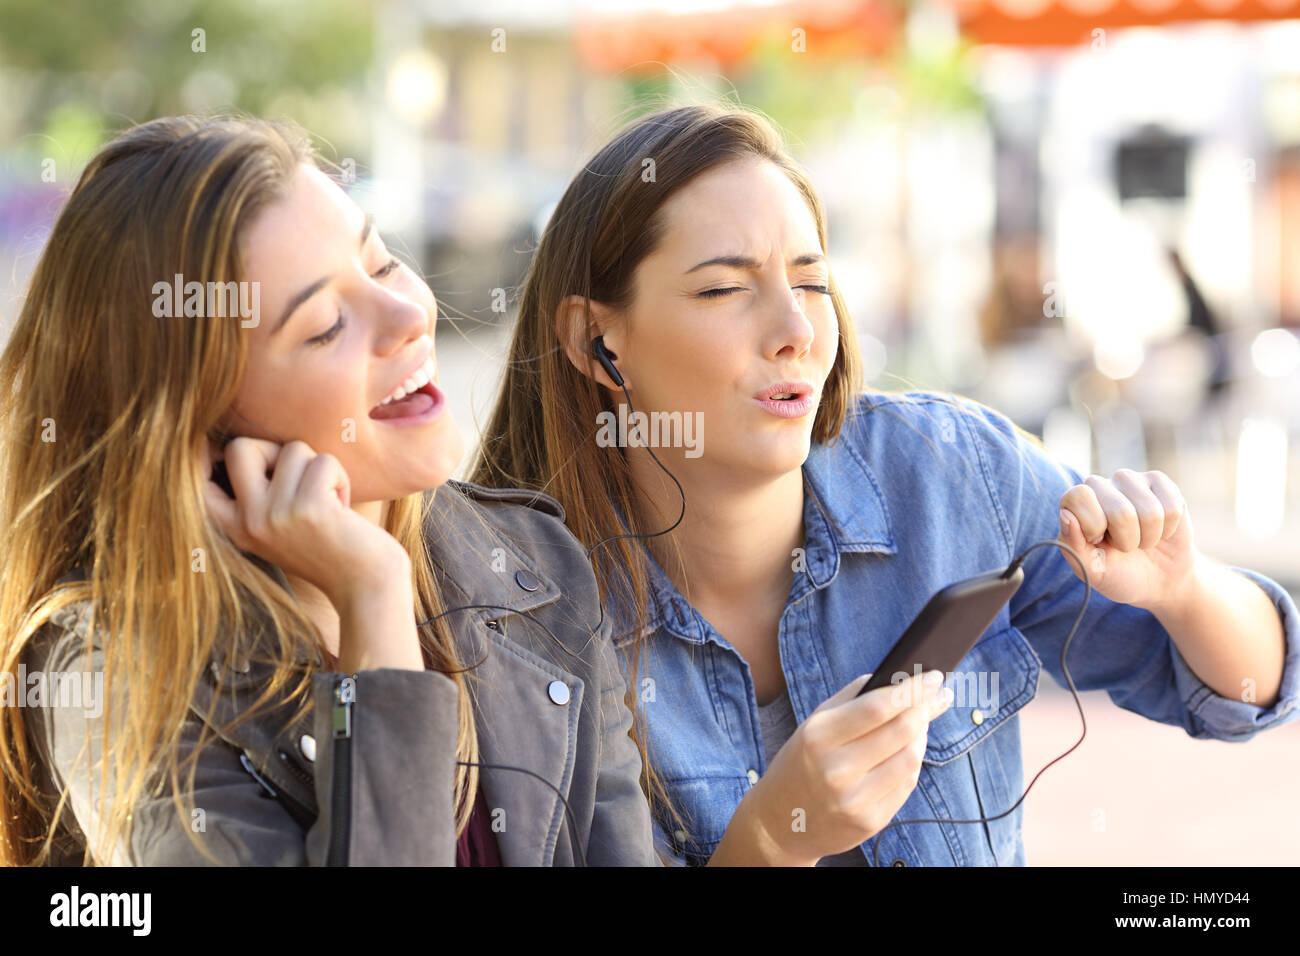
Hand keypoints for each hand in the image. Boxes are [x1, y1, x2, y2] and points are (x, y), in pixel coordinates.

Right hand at [200, 435, 408, 605]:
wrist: (365, 584)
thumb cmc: (327, 548)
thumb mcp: (279, 527)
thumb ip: (257, 495)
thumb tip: (244, 442)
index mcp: (235, 527)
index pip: (196, 482)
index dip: (203, 456)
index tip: (219, 453)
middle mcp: (248, 522)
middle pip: (239, 448)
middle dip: (276, 449)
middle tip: (300, 475)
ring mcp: (276, 515)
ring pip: (293, 449)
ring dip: (320, 468)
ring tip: (328, 500)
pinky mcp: (309, 508)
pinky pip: (323, 462)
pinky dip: (340, 477)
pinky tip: (342, 507)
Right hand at [740, 671, 952, 864]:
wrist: (780, 823)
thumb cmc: (799, 764)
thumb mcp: (812, 725)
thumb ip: (850, 699)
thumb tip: (896, 679)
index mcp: (818, 737)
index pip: (876, 707)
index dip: (911, 690)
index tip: (933, 677)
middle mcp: (836, 769)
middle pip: (900, 731)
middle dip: (926, 708)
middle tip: (939, 694)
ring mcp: (855, 800)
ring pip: (910, 758)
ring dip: (922, 735)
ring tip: (922, 721)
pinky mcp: (870, 821)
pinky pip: (906, 785)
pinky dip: (912, 762)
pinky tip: (909, 751)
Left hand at [1057, 468, 1197, 610]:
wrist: (1157, 580)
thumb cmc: (1118, 573)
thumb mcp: (1090, 569)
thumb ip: (1072, 545)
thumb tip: (1067, 516)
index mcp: (1076, 502)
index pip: (1079, 496)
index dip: (1094, 526)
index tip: (1097, 541)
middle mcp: (1100, 485)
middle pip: (1119, 510)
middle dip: (1126, 540)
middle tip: (1124, 546)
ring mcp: (1130, 480)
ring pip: (1150, 510)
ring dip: (1149, 537)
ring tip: (1141, 540)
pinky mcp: (1160, 482)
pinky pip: (1172, 507)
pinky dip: (1168, 529)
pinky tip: (1159, 530)